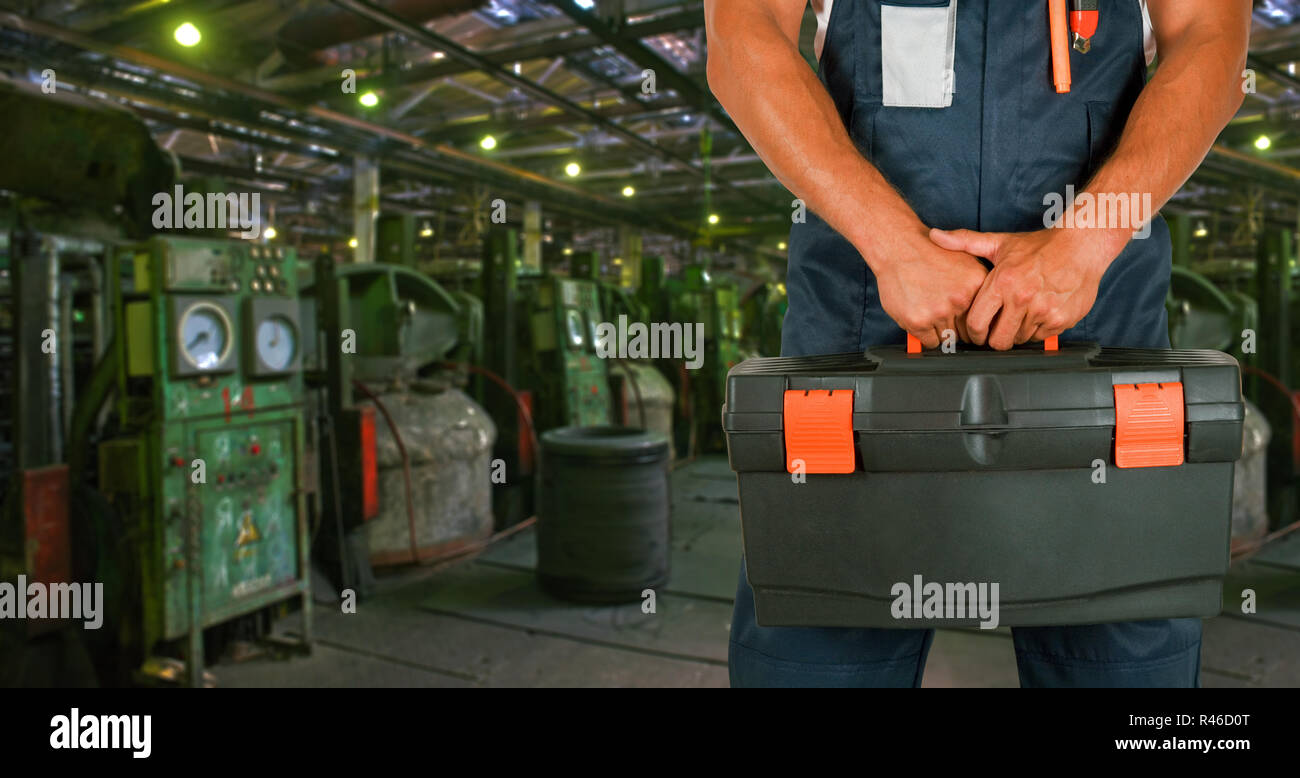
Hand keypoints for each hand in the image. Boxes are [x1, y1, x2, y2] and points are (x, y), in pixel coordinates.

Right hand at [867, 232, 987, 348]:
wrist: (899, 247)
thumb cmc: (929, 252)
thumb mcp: (966, 259)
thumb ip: (978, 285)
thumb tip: (986, 313)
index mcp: (976, 284)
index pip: (984, 318)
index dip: (974, 322)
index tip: (967, 322)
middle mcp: (961, 299)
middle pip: (967, 331)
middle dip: (957, 328)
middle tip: (946, 318)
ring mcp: (939, 312)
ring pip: (948, 338)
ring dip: (940, 331)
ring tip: (930, 313)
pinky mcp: (918, 321)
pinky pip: (930, 342)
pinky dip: (926, 336)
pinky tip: (922, 319)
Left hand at [927, 227, 1111, 350]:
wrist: (1082, 245)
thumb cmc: (1039, 246)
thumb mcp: (999, 242)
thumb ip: (964, 242)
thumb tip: (934, 235)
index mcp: (1003, 283)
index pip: (976, 323)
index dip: (973, 332)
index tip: (977, 330)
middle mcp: (1022, 298)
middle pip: (997, 341)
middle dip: (994, 338)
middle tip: (997, 329)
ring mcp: (1043, 311)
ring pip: (1019, 340)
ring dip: (1017, 333)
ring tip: (1020, 315)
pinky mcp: (1061, 320)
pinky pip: (1041, 338)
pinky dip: (1037, 331)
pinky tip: (1038, 313)